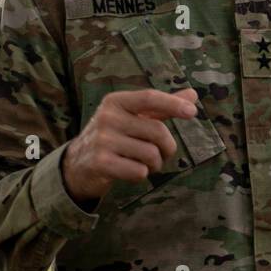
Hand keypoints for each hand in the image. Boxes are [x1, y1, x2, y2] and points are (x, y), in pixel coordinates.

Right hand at [62, 88, 197, 202]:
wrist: (78, 162)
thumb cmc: (114, 135)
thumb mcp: (134, 117)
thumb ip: (162, 107)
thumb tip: (193, 95)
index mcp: (116, 101)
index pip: (149, 97)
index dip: (173, 104)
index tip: (192, 112)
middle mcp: (107, 117)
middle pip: (157, 131)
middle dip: (167, 147)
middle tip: (161, 153)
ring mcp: (102, 140)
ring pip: (151, 154)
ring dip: (155, 163)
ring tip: (143, 162)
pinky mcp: (100, 163)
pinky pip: (139, 171)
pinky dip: (141, 174)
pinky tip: (130, 170)